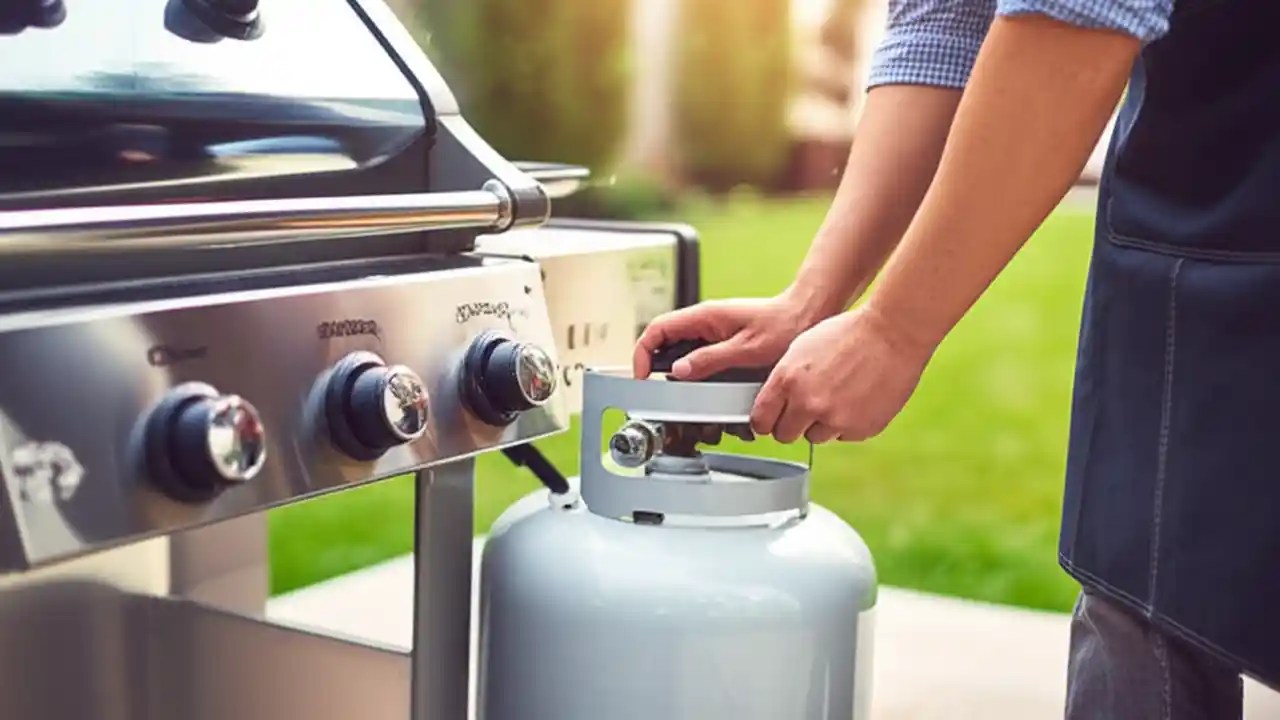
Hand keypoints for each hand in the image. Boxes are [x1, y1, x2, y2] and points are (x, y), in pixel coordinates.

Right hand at [633, 294, 820, 379]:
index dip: (643, 353)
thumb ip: (711, 359)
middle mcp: (705, 323)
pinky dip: (697, 374)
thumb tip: (678, 370)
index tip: (642, 376)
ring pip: (681, 353)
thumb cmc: (783, 326)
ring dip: (678, 373)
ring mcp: (713, 332)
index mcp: (704, 316)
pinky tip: (708, 391)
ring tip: (685, 396)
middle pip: (665, 342)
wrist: (809, 314)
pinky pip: (700, 357)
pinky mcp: (724, 342)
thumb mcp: (747, 348)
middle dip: (657, 367)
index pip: (657, 329)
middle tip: (661, 392)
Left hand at [751, 305, 934, 443]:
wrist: (893, 333)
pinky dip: (847, 423)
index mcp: (787, 381)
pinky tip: (858, 398)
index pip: (760, 421)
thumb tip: (774, 403)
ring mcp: (835, 419)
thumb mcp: (802, 348)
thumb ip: (784, 380)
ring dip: (821, 424)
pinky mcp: (860, 428)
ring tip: (838, 396)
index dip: (765, 421)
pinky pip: (844, 435)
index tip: (770, 420)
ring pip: (815, 437)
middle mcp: (808, 404)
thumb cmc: (848, 333)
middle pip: (784, 435)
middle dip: (791, 424)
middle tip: (805, 409)